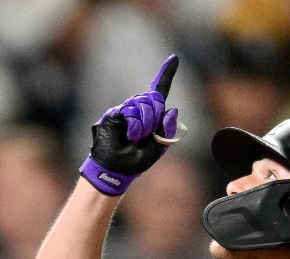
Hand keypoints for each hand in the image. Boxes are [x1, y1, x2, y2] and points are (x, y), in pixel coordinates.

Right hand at [80, 54, 182, 195]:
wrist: (115, 170)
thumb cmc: (135, 161)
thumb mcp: (158, 147)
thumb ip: (167, 129)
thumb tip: (172, 108)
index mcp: (151, 116)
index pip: (159, 91)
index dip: (166, 74)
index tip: (174, 58)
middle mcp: (138, 109)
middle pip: (154, 98)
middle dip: (155, 117)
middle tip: (147, 134)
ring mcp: (125, 110)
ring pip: (143, 103)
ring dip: (145, 123)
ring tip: (136, 137)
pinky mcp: (115, 114)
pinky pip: (131, 111)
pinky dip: (135, 126)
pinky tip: (130, 136)